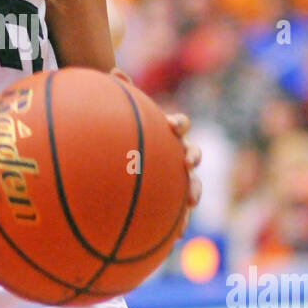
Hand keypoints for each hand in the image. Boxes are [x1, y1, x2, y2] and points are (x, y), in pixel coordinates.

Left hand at [110, 68, 200, 235]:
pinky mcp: (172, 199)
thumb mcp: (122, 115)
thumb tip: (114, 69)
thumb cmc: (126, 133)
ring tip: (190, 203)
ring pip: (191, 184)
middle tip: (187, 161)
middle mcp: (176, 153)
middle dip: (192, 156)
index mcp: (165, 132)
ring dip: (194, 192)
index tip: (173, 125)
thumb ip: (121, 92)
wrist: (127, 158)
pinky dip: (179, 222)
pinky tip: (174, 237)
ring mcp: (176, 177)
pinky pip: (178, 212)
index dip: (178, 125)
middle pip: (191, 153)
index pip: (178, 125)